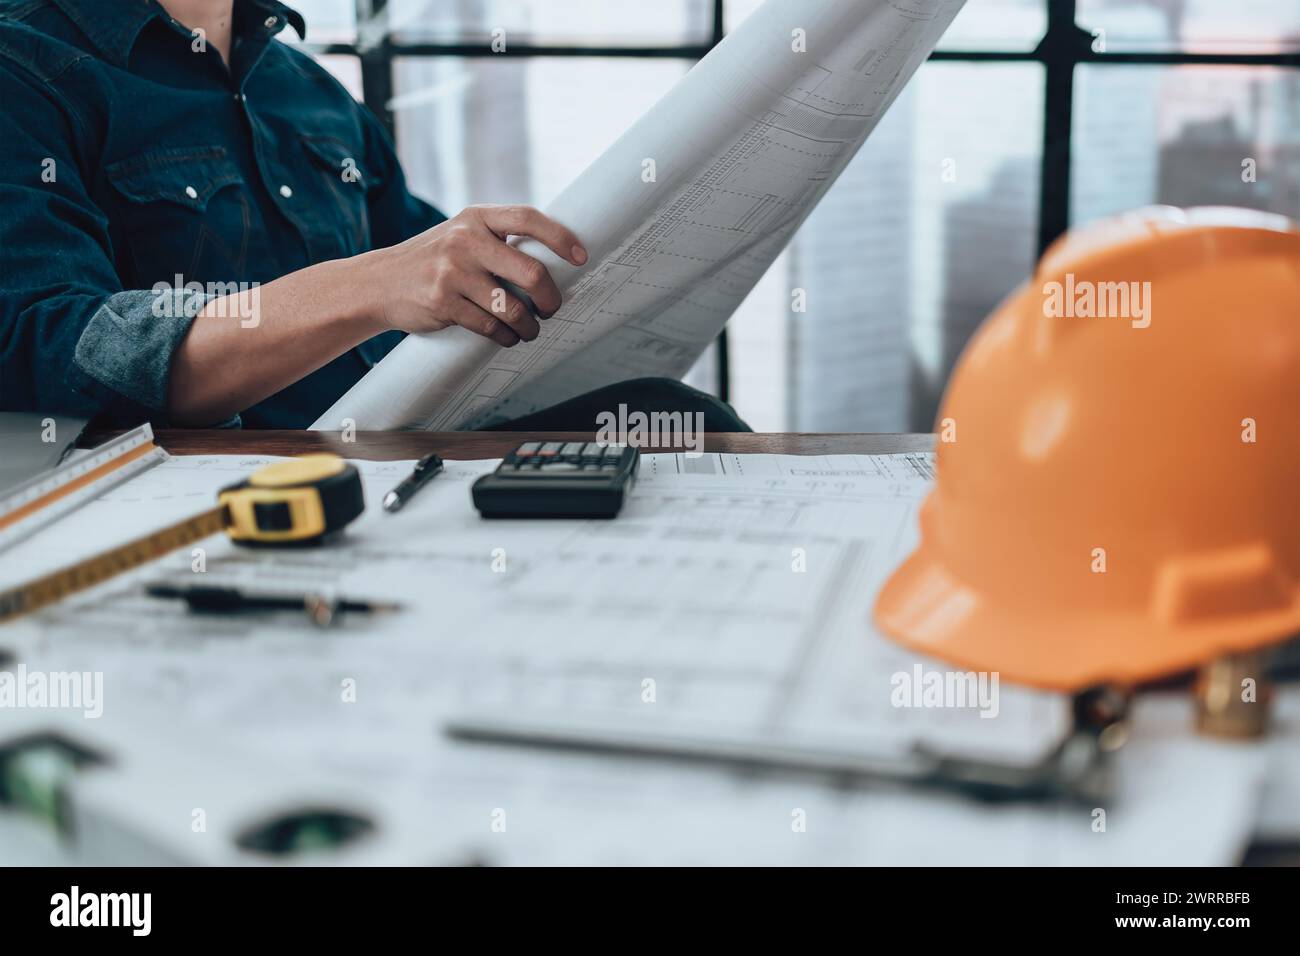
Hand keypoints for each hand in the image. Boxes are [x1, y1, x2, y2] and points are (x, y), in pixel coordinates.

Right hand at [368, 204, 586, 346]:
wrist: (379, 282)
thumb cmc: (433, 260)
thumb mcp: (461, 235)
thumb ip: (497, 240)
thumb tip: (553, 260)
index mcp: (476, 218)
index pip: (529, 219)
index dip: (560, 238)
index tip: (581, 257)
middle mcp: (465, 240)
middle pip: (531, 272)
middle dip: (550, 298)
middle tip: (551, 309)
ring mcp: (453, 272)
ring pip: (512, 308)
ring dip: (528, 326)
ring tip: (528, 330)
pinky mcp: (443, 303)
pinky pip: (490, 326)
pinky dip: (505, 337)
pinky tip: (506, 336)